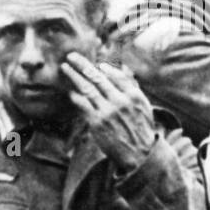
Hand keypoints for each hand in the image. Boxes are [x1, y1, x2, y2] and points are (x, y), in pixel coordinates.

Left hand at [61, 52, 156, 172]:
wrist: (140, 154)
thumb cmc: (142, 130)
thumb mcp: (144, 106)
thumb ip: (132, 87)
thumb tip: (125, 69)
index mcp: (134, 95)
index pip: (116, 75)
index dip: (104, 68)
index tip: (96, 65)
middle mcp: (121, 100)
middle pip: (98, 77)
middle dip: (83, 65)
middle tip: (72, 56)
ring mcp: (108, 110)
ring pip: (87, 88)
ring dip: (74, 76)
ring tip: (65, 67)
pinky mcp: (97, 121)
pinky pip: (83, 104)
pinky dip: (75, 96)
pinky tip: (71, 92)